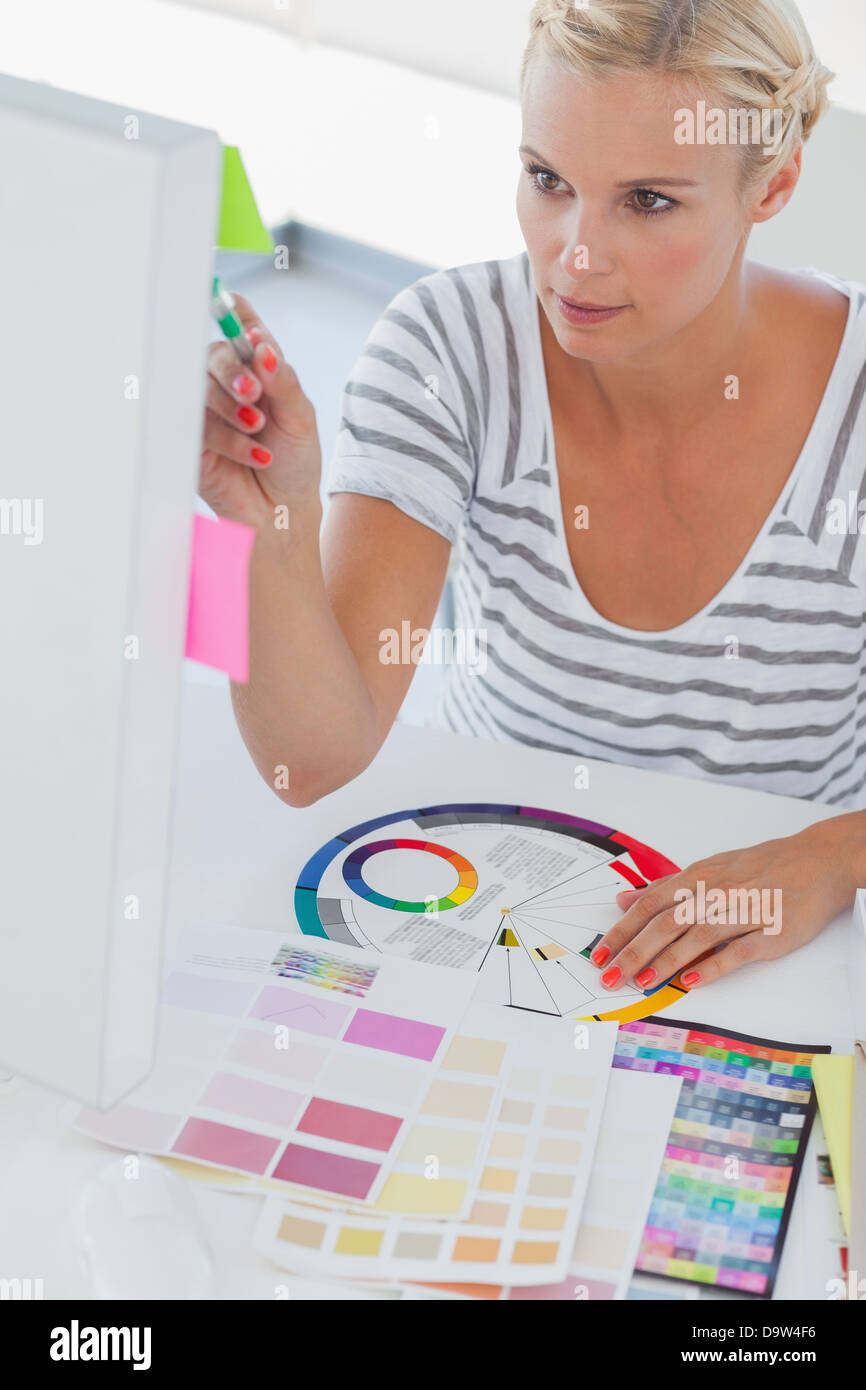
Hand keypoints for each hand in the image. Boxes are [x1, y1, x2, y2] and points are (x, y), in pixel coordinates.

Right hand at [199, 293, 321, 528]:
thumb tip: (264, 347)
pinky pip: (198, 426)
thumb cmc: (295, 462)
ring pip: (201, 388)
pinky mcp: (192, 441)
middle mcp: (229, 385)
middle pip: (214, 355)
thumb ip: (283, 382)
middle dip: (234, 370)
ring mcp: (207, 411)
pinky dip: (229, 439)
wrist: (284, 511)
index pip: (244, 331)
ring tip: (259, 429)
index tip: (233, 301)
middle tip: (255, 392)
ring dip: (232, 407)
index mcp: (258, 371)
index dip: (237, 313)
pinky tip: (256, 455)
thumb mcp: (301, 420)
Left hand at [590, 819, 861, 992]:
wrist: (816, 861)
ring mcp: (743, 912)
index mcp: (696, 878)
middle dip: (634, 951)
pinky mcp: (771, 933)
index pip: (649, 905)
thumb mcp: (706, 868)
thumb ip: (664, 887)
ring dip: (667, 960)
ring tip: (642, 982)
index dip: (622, 930)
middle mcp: (715, 892)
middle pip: (665, 923)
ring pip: (697, 935)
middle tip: (611, 977)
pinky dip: (715, 965)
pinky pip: (739, 950)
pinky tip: (693, 981)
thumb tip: (623, 899)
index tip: (600, 953)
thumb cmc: (758, 868)